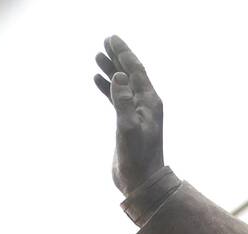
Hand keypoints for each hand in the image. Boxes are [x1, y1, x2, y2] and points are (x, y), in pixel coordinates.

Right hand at [92, 35, 163, 195]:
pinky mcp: (128, 124)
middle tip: (105, 41)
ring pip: (123, 85)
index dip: (124, 54)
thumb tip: (118, 76)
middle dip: (118, 57)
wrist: (141, 182)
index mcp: (150, 103)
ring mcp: (137, 114)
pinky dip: (108, 88)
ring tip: (98, 57)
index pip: (136, 71)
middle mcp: (146, 106)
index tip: (112, 38)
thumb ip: (123, 101)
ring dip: (111, 70)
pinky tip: (98, 79)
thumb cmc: (138, 158)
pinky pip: (117, 99)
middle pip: (130, 74)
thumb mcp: (128, 127)